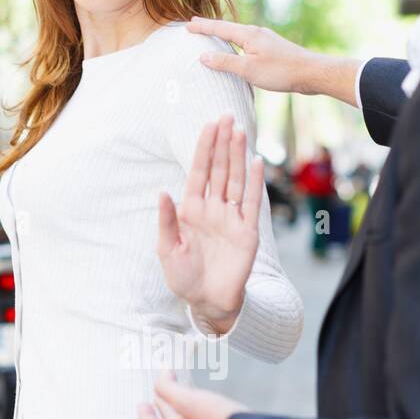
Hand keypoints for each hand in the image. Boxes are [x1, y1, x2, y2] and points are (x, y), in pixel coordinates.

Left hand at [138, 368, 248, 418]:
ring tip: (182, 398)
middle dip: (162, 409)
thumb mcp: (188, 400)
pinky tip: (205, 409)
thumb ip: (169, 388)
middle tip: (160, 394)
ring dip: (180, 413)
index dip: (144, 415)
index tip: (142, 404)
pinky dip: (197, 418)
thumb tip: (159, 378)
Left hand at [157, 113, 263, 320]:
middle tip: (227, 116)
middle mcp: (213, 209)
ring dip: (237, 156)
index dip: (204, 149)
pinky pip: (252, 202)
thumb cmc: (184, 277)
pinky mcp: (248, 231)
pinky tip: (256, 162)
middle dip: (222, 144)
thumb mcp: (168, 250)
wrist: (208, 301)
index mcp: (192, 210)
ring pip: (235, 180)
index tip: (209, 126)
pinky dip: (254, 182)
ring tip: (240, 131)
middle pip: (219, 170)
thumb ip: (167, 221)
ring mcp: (232, 218)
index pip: (199, 173)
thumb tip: (163, 191)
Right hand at [186, 16, 361, 105]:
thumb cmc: (281, 72)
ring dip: (223, 35)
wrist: (311, 73)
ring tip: (212, 36)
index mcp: (249, 34)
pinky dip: (235, 43)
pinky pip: (247, 42)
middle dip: (211, 28)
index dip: (203, 27)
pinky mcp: (272, 49)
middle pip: (228, 28)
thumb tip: (203, 56)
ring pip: (238, 35)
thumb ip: (225, 62)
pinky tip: (237, 50)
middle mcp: (256, 33)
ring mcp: (265, 40)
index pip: (219, 28)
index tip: (187, 25)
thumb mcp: (249, 69)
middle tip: (195, 25)